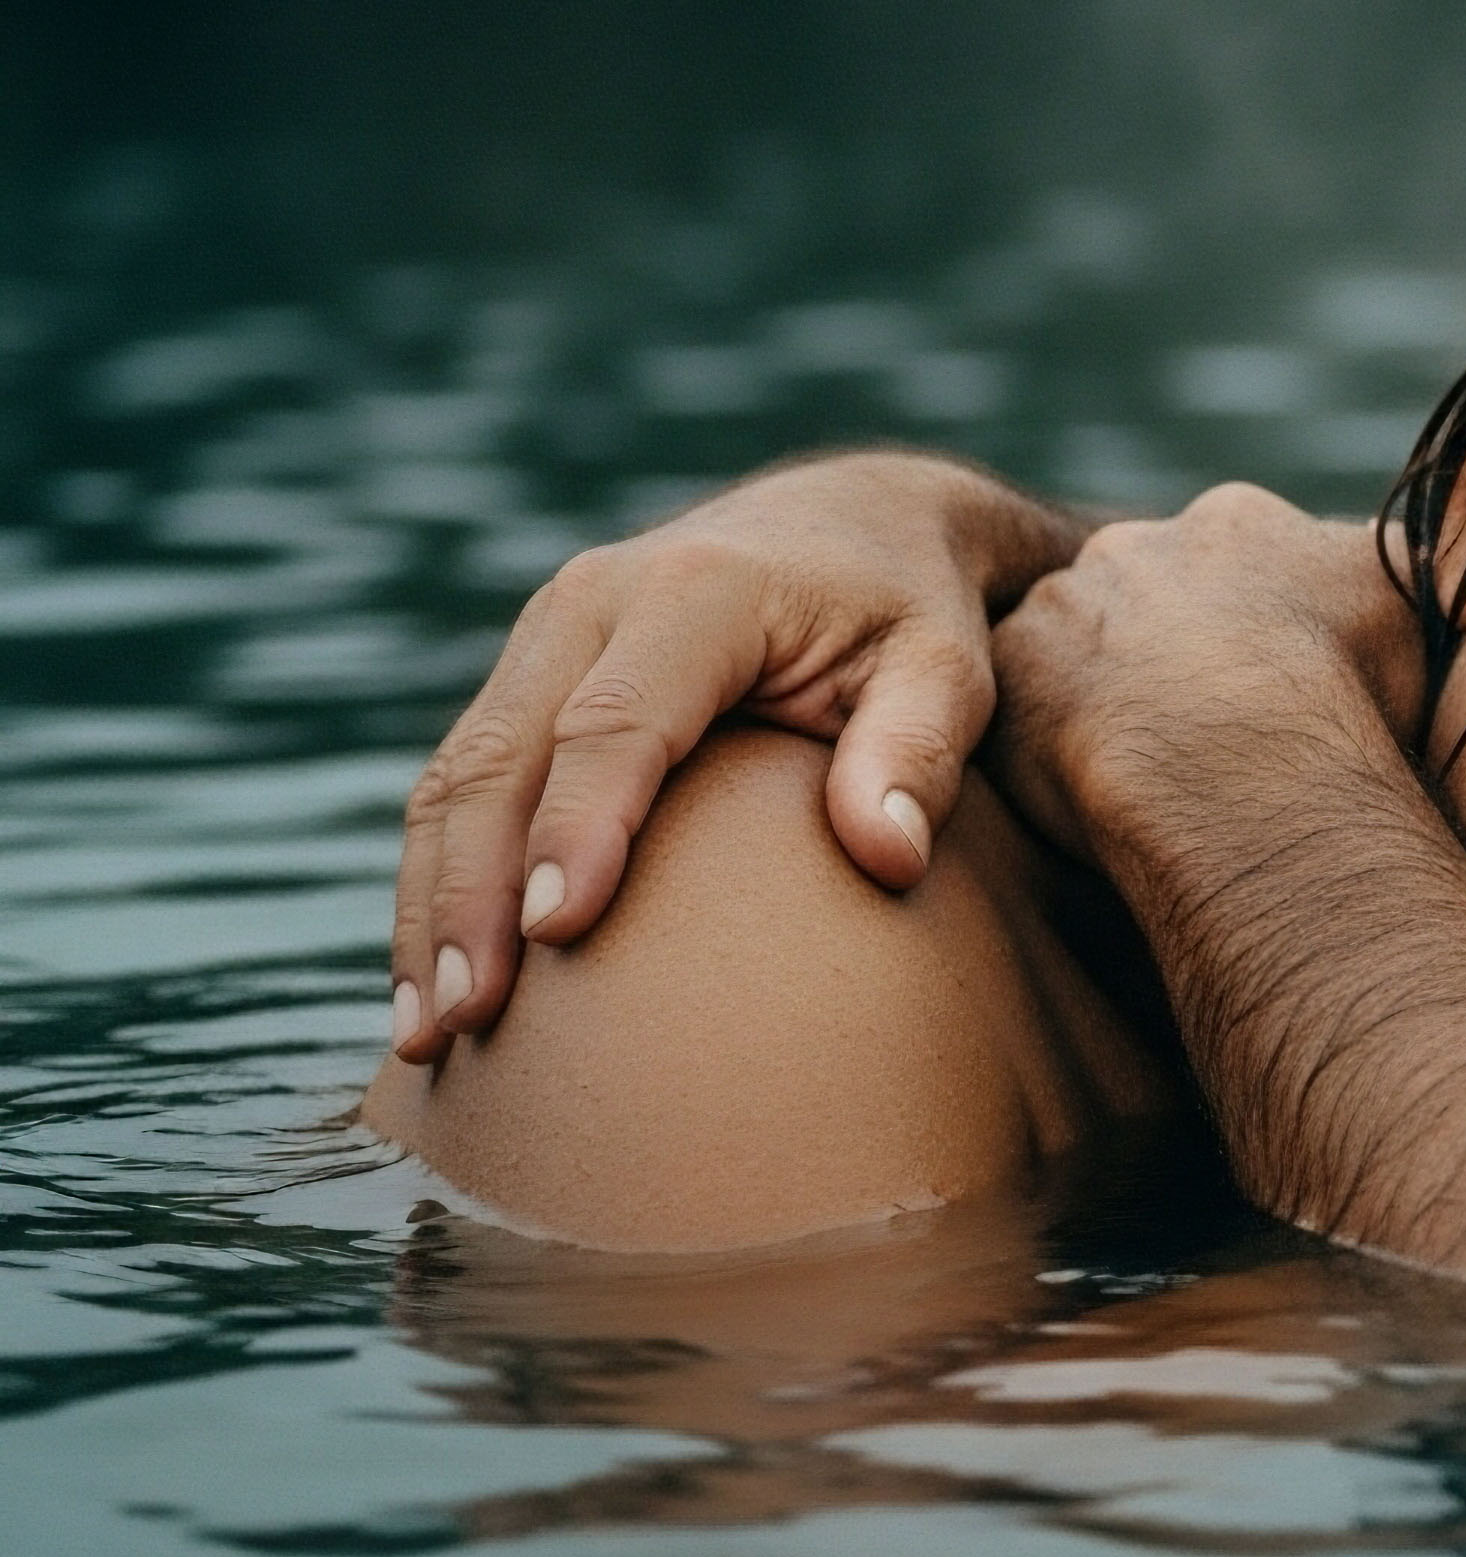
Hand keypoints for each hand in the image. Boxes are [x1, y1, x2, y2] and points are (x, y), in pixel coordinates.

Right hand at [390, 451, 1080, 1062]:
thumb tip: (887, 857)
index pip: (617, 722)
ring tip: (425, 1034)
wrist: (856, 522)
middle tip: (461, 1024)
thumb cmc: (912, 613)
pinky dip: (439, 878)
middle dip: (471, 895)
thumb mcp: (950, 669)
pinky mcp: (528, 674)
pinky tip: (438, 978)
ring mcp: (546, 634)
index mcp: (699, 592)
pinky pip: (463, 780)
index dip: (580, 827)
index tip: (558, 935)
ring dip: (431, 904)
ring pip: (458, 776)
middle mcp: (594, 599)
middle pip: (503, 758)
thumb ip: (920, 752)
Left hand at [984, 486, 1415, 870]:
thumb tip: (1421, 561)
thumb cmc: (1346, 699)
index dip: (1252, 627)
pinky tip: (1092, 794)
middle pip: (1148, 591)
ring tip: (1142, 774)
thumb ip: (1408, 574)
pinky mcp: (1014, 667)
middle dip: (1167, 650)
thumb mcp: (1417, 614)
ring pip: (1077, 643)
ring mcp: (1067, 602)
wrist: (1243, 761)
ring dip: (1100, 694)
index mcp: (1239, 524)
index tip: (1266, 689)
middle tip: (1198, 735)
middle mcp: (1142, 541)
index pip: (1233, 561)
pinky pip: (1023, 703)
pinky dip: (1049, 742)